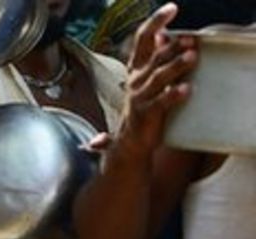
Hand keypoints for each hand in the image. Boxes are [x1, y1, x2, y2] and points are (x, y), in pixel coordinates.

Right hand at [119, 3, 196, 155]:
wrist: (130, 140)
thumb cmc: (144, 105)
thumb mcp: (145, 78)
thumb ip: (153, 57)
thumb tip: (162, 34)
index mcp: (136, 68)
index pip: (142, 38)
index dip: (156, 22)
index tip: (172, 8)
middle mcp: (135, 80)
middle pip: (154, 57)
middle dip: (172, 47)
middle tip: (191, 40)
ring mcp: (140, 97)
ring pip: (159, 77)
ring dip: (176, 66)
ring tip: (192, 57)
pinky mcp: (146, 114)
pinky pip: (161, 103)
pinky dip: (173, 96)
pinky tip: (186, 89)